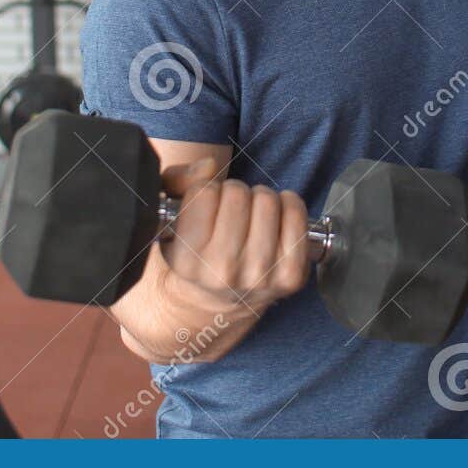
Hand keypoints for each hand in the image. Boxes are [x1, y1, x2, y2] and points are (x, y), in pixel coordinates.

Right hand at [159, 159, 310, 317]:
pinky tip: (278, 214)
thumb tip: (209, 166)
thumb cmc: (197, 250)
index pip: (204, 192)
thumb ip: (176, 180)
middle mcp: (223, 272)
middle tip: (232, 210)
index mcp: (187, 260)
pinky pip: (297, 215)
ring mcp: (260, 276)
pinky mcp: (290, 276)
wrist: (219, 301)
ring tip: (252, 214)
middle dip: (234, 193)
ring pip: (267, 200)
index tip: (207, 204)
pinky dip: (290, 204)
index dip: (206, 190)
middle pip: (237, 194)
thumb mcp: (170, 218)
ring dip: (260, 198)